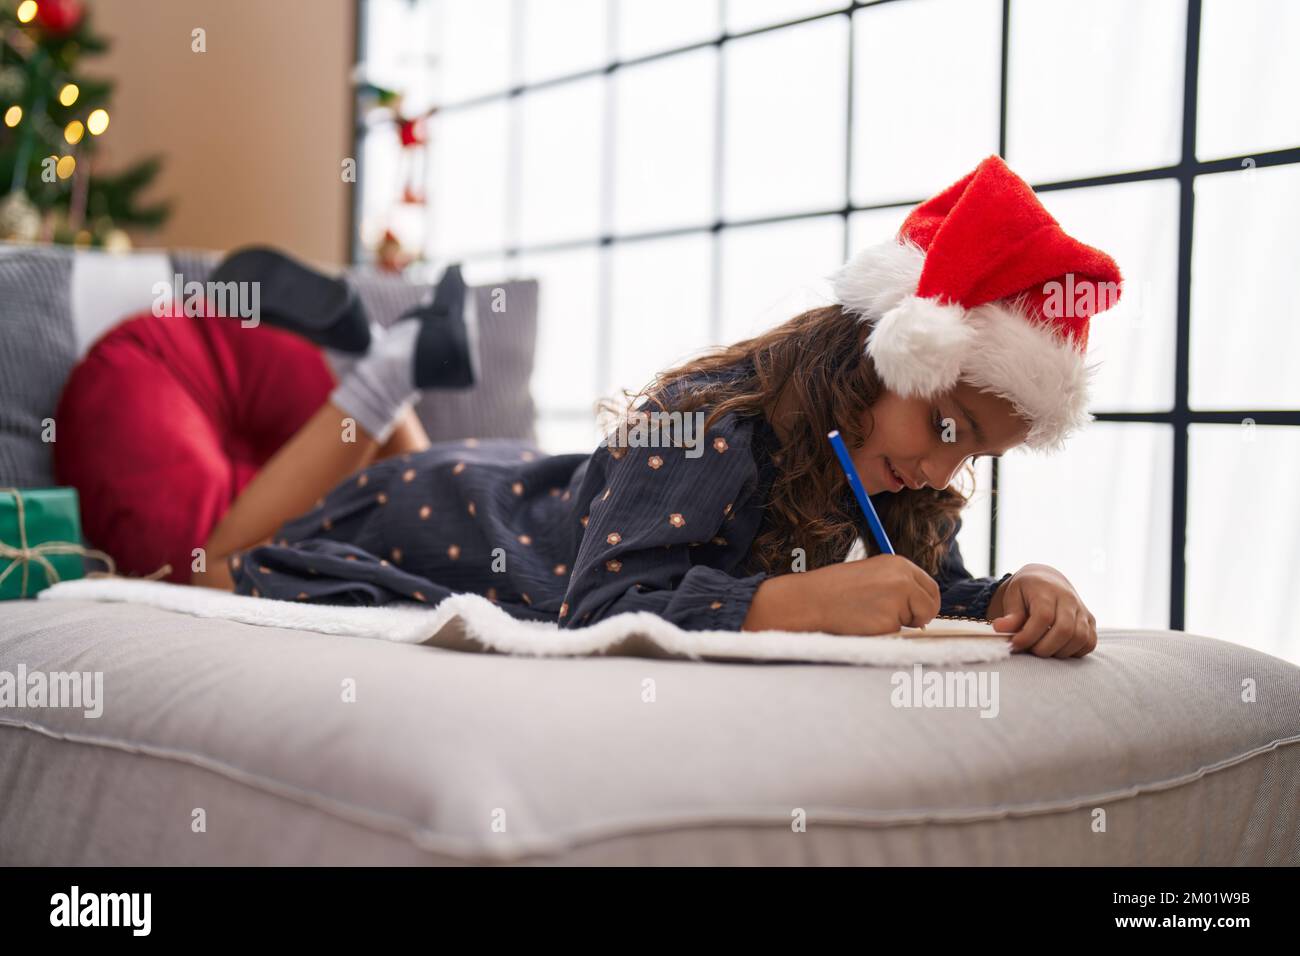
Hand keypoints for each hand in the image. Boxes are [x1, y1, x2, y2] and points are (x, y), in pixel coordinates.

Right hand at [743, 554, 940, 635]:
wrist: (810, 600)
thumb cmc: (835, 590)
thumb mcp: (872, 575)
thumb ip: (897, 584)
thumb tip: (917, 603)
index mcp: (899, 563)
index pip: (929, 586)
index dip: (924, 602)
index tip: (916, 612)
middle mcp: (903, 578)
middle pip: (931, 604)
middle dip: (921, 616)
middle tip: (904, 623)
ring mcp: (898, 599)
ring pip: (914, 622)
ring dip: (898, 625)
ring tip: (869, 616)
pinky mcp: (890, 620)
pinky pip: (897, 634)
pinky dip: (884, 634)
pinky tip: (863, 624)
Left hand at [989, 563, 1096, 657]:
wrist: (1047, 580)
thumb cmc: (1027, 590)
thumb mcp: (1013, 596)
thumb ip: (1010, 614)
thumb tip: (999, 629)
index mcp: (1047, 590)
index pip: (1043, 617)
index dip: (1028, 636)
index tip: (1015, 644)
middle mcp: (1069, 599)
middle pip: (1064, 630)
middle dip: (1044, 647)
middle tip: (1030, 650)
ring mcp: (1082, 611)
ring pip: (1079, 638)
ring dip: (1059, 651)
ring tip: (1042, 649)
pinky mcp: (1090, 621)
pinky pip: (1089, 642)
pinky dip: (1075, 652)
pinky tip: (1058, 649)